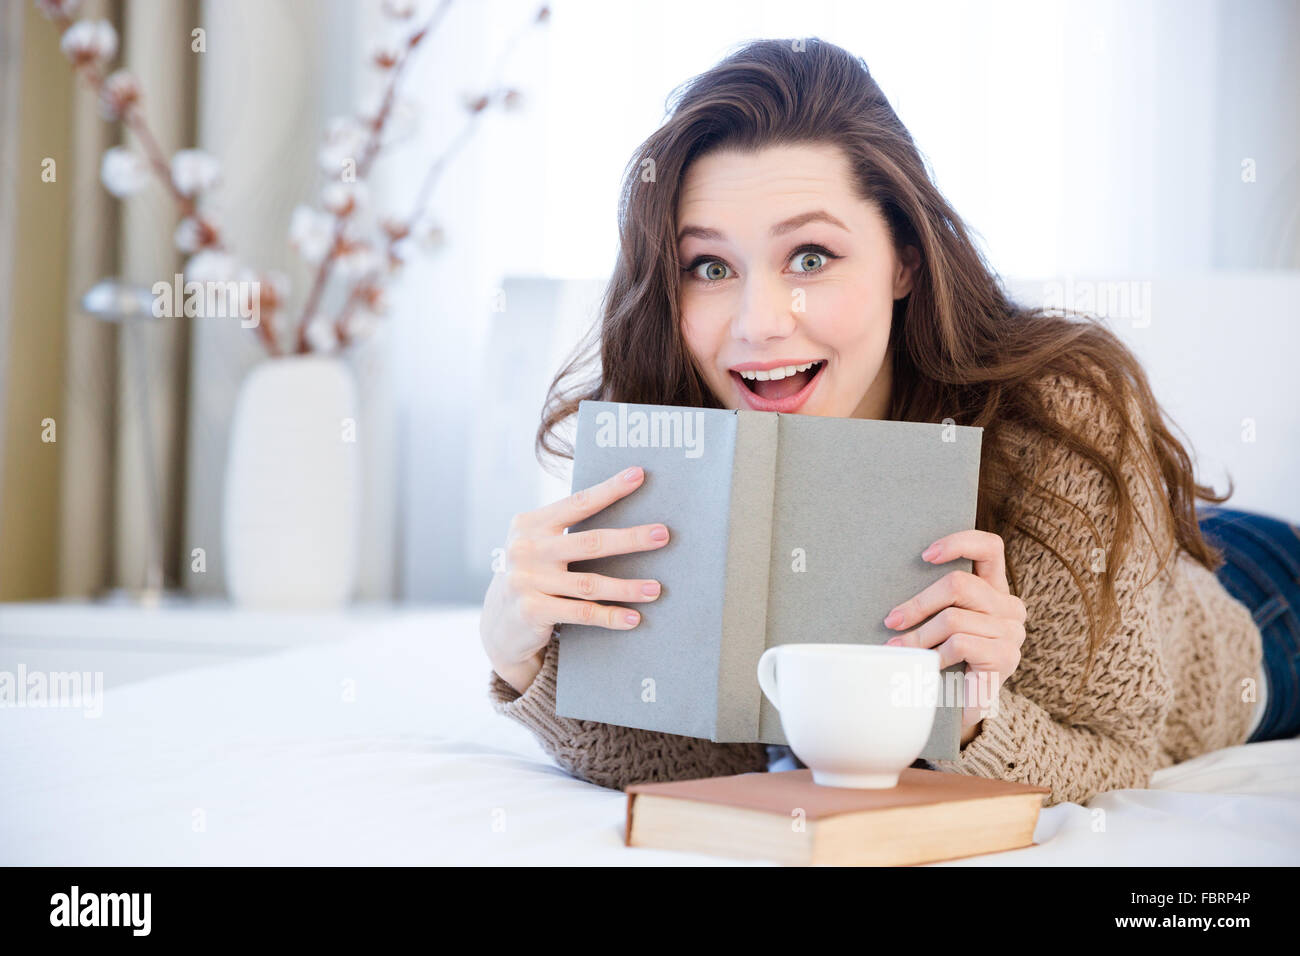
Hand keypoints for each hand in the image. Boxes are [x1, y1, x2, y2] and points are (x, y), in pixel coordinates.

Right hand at [481, 466, 668, 694]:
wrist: (499, 623)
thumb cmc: (533, 575)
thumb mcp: (539, 545)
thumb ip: (567, 530)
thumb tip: (626, 513)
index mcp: (530, 523)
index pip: (578, 502)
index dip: (610, 489)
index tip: (639, 475)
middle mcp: (526, 549)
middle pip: (590, 542)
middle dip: (631, 538)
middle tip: (663, 535)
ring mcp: (526, 580)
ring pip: (590, 583)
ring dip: (628, 587)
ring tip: (656, 588)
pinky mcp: (532, 611)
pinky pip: (582, 613)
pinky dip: (611, 615)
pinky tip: (634, 618)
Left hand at [881, 530, 1026, 744]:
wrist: (958, 707)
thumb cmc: (943, 657)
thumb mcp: (938, 620)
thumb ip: (933, 597)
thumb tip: (887, 573)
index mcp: (995, 589)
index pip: (990, 547)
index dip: (959, 542)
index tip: (924, 555)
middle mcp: (1010, 607)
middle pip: (959, 584)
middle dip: (918, 603)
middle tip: (891, 620)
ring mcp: (1011, 633)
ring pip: (953, 618)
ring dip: (919, 636)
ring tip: (899, 650)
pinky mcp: (1006, 658)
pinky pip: (960, 644)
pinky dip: (935, 655)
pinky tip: (927, 666)